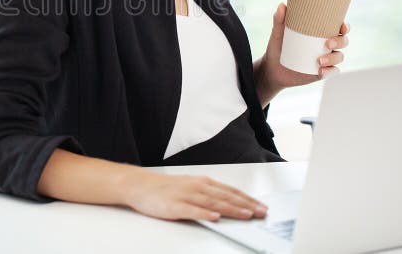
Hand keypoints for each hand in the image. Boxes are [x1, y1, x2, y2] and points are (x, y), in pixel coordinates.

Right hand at [121, 169, 267, 221]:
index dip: (247, 199)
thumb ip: (208, 195)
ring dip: (231, 209)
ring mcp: (186, 196)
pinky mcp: (174, 206)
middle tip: (261, 213)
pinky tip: (215, 218)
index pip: (230, 191)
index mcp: (202, 182)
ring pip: (213, 203)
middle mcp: (197, 187)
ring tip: (245, 215)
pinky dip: (204, 214)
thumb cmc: (165, 188)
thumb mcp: (190, 187)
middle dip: (245, 205)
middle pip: (225, 197)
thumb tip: (229, 205)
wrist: (140, 185)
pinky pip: (192, 210)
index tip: (261, 206)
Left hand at [255, 3, 349, 104]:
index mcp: (321, 32)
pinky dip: (329, 71)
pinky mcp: (322, 72)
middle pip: (343, 41)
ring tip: (320, 60)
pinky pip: (332, 71)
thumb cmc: (278, 46)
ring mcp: (326, 58)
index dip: (345, 26)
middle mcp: (327, 45)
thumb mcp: (277, 33)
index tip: (342, 27)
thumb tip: (282, 5)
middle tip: (327, 43)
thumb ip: (279, 19)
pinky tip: (321, 71)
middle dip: (340, 42)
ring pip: (339, 57)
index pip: (339, 27)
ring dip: (333, 58)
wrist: (272, 68)